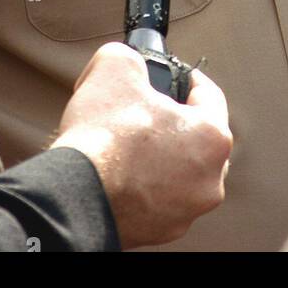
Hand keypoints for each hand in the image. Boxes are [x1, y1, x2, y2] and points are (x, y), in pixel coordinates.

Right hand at [52, 41, 231, 249]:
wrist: (75, 195)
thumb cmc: (103, 136)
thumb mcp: (116, 65)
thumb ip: (133, 56)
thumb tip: (131, 63)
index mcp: (212, 138)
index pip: (210, 95)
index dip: (188, 78)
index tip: (178, 76)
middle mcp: (210, 180)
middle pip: (198, 137)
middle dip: (175, 121)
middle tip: (148, 110)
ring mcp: (186, 210)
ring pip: (180, 170)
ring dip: (162, 155)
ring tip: (131, 142)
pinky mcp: (162, 231)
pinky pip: (160, 196)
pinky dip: (147, 183)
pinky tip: (123, 170)